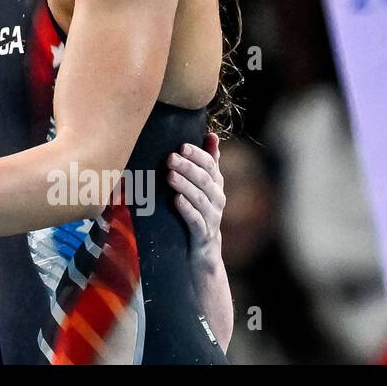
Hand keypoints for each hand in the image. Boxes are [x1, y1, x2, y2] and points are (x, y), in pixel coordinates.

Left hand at [167, 131, 224, 266]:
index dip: (198, 155)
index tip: (182, 146)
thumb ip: (208, 161)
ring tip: (170, 176)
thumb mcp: (204, 186)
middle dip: (188, 167)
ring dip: (185, 186)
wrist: (203, 251)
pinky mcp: (203, 235)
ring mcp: (212, 218)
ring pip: (200, 199)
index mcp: (215, 185)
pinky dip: (187, 210)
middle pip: (205, 180)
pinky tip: (176, 201)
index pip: (210, 165)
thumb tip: (211, 134)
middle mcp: (217, 199)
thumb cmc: (199, 211)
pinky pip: (197, 221)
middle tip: (170, 157)